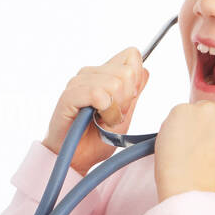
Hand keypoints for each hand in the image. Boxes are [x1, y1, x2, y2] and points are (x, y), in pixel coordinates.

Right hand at [42, 47, 149, 175]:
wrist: (76, 159)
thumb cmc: (96, 138)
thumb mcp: (124, 115)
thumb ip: (134, 92)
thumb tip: (144, 70)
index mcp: (104, 74)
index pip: (132, 55)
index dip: (135, 81)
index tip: (126, 103)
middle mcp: (90, 73)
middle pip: (127, 72)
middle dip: (126, 100)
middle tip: (112, 116)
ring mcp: (78, 82)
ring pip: (114, 84)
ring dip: (114, 110)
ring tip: (102, 120)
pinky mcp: (69, 96)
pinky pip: (97, 94)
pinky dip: (104, 111)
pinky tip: (95, 120)